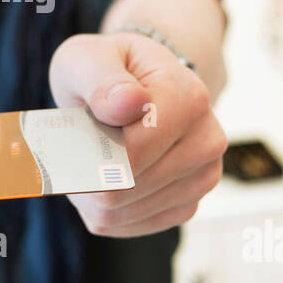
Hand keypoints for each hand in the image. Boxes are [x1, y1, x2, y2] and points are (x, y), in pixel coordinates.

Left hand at [48, 32, 226, 236]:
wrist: (138, 88)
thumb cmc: (109, 71)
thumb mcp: (90, 57)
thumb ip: (101, 75)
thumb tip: (128, 102)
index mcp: (190, 98)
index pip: (131, 152)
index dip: (88, 151)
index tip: (74, 132)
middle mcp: (208, 141)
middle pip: (124, 187)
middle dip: (85, 172)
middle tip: (76, 145)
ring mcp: (202, 178)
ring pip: (121, 211)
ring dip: (89, 192)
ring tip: (89, 158)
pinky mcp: (186, 207)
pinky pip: (126, 225)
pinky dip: (101, 208)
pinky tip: (103, 178)